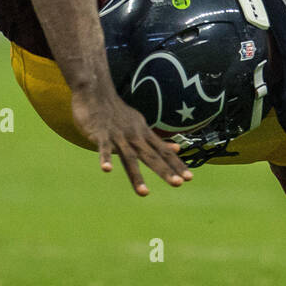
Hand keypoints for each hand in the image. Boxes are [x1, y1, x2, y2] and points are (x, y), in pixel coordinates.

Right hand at [70, 86, 191, 195]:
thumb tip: (178, 148)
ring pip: (130, 157)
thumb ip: (157, 140)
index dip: (176, 164)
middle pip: (151, 156)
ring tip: (145, 193)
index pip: (163, 152)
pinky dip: (105, 158)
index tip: (189, 178)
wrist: (97, 92)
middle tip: (179, 184)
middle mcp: (134, 136)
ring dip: (137, 176)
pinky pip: (103, 148)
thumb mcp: (141, 125)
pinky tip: (107, 169)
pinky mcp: (101, 134)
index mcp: (144, 135)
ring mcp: (118, 136)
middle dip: (165, 171)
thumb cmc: (119, 112)